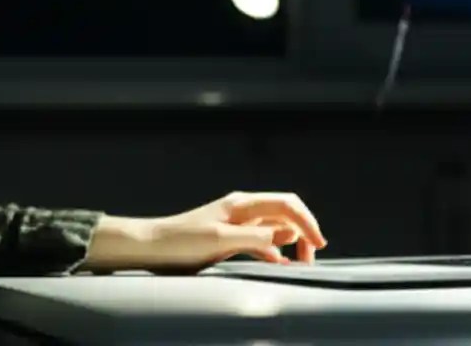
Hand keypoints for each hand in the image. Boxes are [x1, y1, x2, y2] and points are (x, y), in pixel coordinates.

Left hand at [144, 191, 326, 274]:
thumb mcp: (221, 240)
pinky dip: (275, 253)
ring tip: (300, 264)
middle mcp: (243, 209)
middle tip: (311, 258)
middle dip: (304, 231)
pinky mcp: (231, 239)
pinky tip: (280, 266)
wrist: (152, 247)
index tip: (318, 244)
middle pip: (286, 213)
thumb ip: (256, 238)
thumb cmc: (182, 241)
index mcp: (243, 204)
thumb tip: (287, 235)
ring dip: (292, 244)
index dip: (307, 222)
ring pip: (276, 229)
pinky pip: (262, 243)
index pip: (287, 205)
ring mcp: (238, 224)